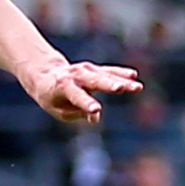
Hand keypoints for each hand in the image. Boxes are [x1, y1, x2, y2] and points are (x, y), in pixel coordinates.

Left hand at [26, 60, 140, 123]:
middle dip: (109, 85)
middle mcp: (76, 76)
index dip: (86, 104)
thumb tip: (95, 116)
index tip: (96, 110)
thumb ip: (76, 113)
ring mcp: (87, 70)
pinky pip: (110, 71)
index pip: (77, 97)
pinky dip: (121, 73)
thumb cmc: (52, 97)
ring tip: (138, 87)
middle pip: (95, 81)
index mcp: (63, 87)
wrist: (47, 75)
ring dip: (123, 81)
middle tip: (121, 89)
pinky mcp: (95, 69)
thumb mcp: (59, 110)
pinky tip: (134, 75)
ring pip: (107, 76)